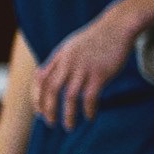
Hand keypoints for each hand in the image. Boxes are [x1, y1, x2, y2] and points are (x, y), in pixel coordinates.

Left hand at [35, 7, 136, 129]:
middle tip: (50, 123)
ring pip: (70, 97)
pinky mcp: (101, 73)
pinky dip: (89, 109)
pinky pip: (90, 96)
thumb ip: (60, 61)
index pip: (40, 80)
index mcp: (59, 57)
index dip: (37, 97)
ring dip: (68, 115)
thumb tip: (51, 77)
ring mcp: (84, 68)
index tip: (39, 111)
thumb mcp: (71, 47)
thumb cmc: (94, 39)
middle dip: (48, 109)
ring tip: (68, 127)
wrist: (116, 26)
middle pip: (51, 90)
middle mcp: (68, 64)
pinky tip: (90, 117)